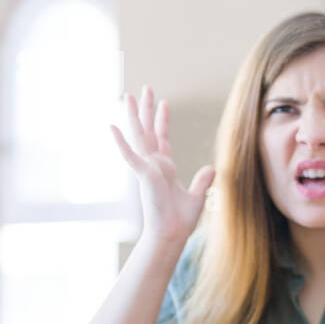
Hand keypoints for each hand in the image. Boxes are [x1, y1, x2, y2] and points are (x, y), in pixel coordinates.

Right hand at [110, 85, 215, 248]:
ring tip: (127, 95)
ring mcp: (147, 168)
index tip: (164, 103)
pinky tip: (112, 126)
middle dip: (146, 109)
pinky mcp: (143, 175)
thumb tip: (212, 167)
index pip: (162, 138)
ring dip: (133, 116)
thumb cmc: (180, 220)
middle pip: (148, 131)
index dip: (162, 120)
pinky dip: (122, 142)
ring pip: (138, 136)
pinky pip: (130, 156)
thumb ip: (203, 181)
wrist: (171, 234)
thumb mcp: (197, 196)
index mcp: (164, 168)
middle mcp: (153, 164)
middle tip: (145, 88)